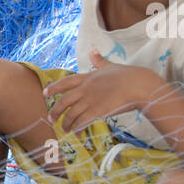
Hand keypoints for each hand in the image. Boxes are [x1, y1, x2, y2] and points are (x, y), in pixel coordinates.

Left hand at [43, 50, 161, 133]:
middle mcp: (86, 89)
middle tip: (50, 119)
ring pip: (71, 114)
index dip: (54, 88)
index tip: (44, 93)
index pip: (66, 82)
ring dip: (66, 123)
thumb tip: (92, 50)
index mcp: (88, 78)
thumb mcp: (110, 65)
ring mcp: (91, 101)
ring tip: (65, 129)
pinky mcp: (97, 112)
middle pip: (64, 101)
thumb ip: (99, 61)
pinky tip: (76, 133)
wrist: (139, 86)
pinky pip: (82, 122)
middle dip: (55, 111)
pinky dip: (77, 129)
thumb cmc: (128, 76)